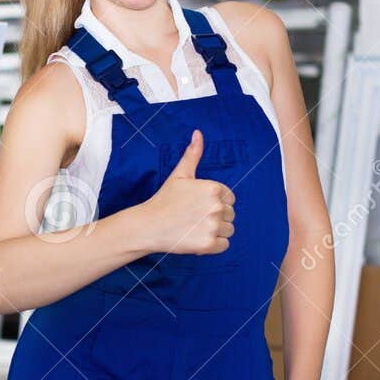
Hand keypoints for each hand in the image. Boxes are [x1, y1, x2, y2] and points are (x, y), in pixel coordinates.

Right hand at [135, 130, 234, 255]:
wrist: (148, 225)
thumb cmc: (164, 200)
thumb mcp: (180, 175)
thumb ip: (193, 154)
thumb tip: (198, 133)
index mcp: (214, 189)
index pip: (230, 199)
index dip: (215, 204)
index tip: (198, 207)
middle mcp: (216, 207)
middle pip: (231, 215)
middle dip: (216, 218)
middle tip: (194, 219)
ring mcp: (213, 226)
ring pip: (229, 230)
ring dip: (216, 232)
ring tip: (195, 229)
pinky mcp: (208, 244)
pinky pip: (224, 245)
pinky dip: (213, 246)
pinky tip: (197, 239)